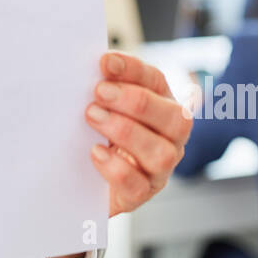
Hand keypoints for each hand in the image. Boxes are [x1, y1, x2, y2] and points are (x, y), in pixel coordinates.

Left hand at [86, 52, 193, 216]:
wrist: (83, 179)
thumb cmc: (95, 132)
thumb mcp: (100, 104)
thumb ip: (102, 85)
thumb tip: (90, 64)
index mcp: (160, 105)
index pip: (156, 81)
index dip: (132, 70)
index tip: (105, 63)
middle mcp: (169, 137)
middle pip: (175, 118)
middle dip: (136, 102)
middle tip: (99, 93)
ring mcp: (159, 169)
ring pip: (162, 154)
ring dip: (126, 132)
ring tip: (93, 117)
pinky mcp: (141, 194)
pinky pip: (138, 186)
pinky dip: (116, 169)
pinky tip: (95, 152)